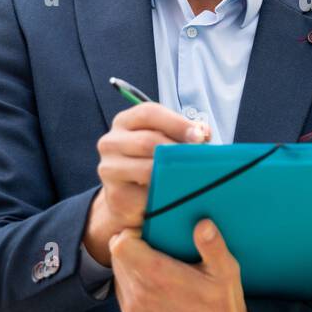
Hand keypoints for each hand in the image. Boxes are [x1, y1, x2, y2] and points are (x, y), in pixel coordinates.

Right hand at [84, 102, 210, 265]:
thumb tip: (203, 133)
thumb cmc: (150, 161)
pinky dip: (165, 194)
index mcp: (124, 122)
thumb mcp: (165, 140)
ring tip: (192, 175)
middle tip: (201, 159)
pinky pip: (146, 195)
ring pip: (147, 169)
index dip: (176, 123)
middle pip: (147, 141)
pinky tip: (177, 194)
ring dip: (173, 173)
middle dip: (178, 150)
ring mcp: (109, 169)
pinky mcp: (115, 195)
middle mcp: (111, 142)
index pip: (148, 113)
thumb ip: (184, 132)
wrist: (127, 197)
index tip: (199, 136)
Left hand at [109, 218, 248, 311]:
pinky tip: (153, 278)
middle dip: (131, 243)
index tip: (150, 230)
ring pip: (117, 270)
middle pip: (116, 254)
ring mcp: (134, 308)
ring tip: (155, 259)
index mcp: (159, 277)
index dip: (132, 232)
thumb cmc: (223, 304)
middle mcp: (140, 294)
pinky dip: (131, 277)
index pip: (121, 244)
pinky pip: (121, 287)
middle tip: (155, 242)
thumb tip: (203, 224)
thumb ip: (212, 246)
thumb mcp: (226, 272)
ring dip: (129, 260)